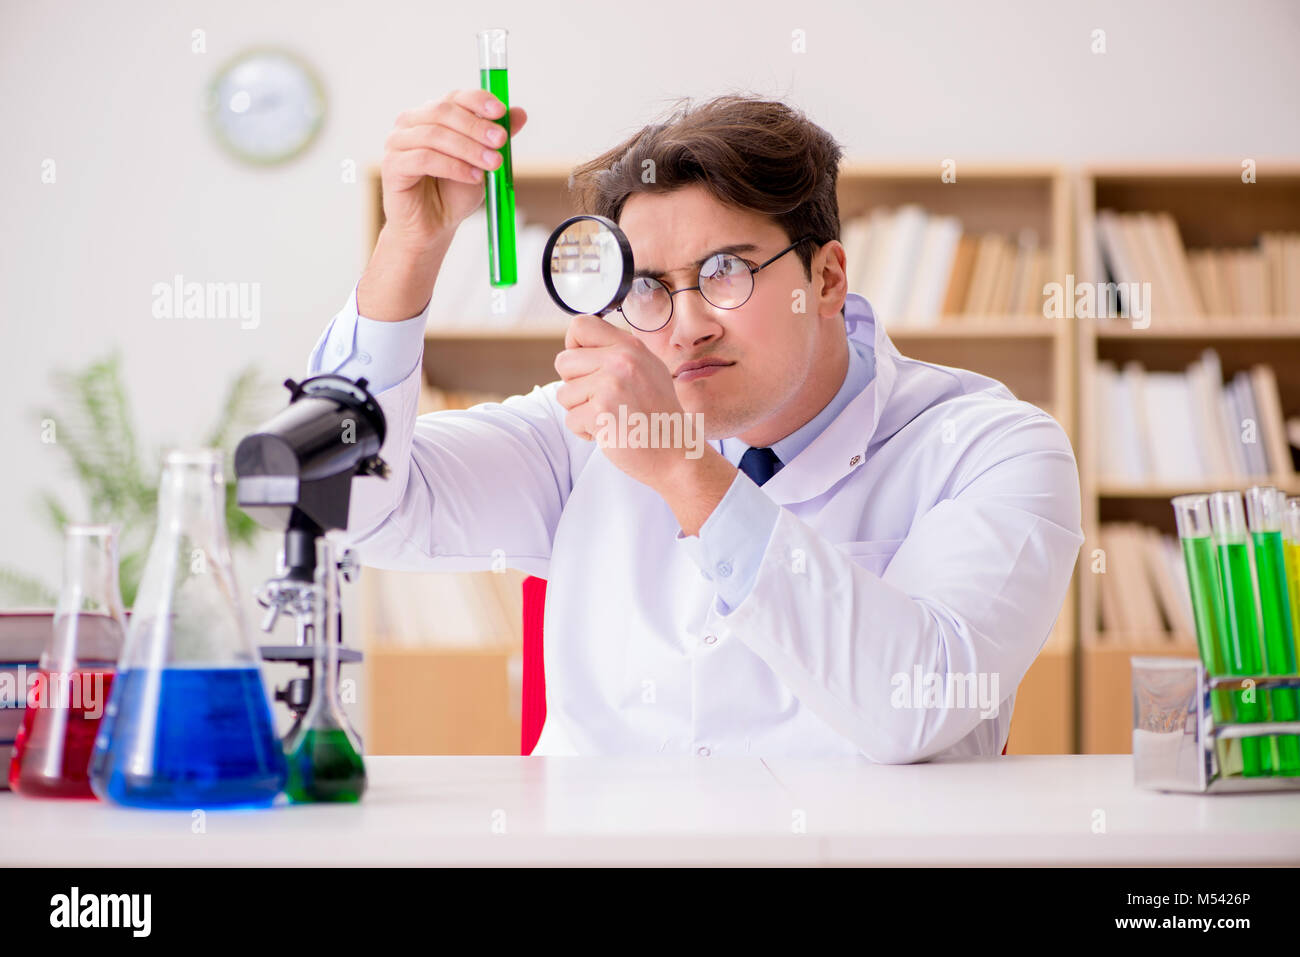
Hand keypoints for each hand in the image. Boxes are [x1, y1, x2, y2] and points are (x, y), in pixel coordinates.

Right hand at [379, 89, 527, 248]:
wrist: (434, 227)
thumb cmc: (454, 192)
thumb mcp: (482, 162)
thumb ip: (496, 138)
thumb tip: (520, 113)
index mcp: (432, 115)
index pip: (454, 97)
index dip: (478, 101)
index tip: (501, 112)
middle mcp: (411, 123)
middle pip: (443, 112)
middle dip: (476, 126)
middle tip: (501, 141)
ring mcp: (397, 142)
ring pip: (435, 135)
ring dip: (468, 148)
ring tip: (492, 164)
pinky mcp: (392, 165)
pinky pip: (424, 159)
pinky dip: (454, 167)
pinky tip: (474, 177)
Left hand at [554, 314, 691, 490]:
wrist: (676, 452)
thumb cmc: (657, 415)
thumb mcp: (647, 369)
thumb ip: (617, 354)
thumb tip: (578, 347)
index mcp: (631, 346)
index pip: (580, 326)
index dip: (573, 347)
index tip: (585, 367)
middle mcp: (621, 361)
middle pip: (564, 361)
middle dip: (574, 385)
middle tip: (600, 400)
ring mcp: (611, 385)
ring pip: (563, 393)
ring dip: (579, 411)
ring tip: (609, 417)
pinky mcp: (600, 413)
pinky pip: (570, 420)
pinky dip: (585, 431)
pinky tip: (610, 432)